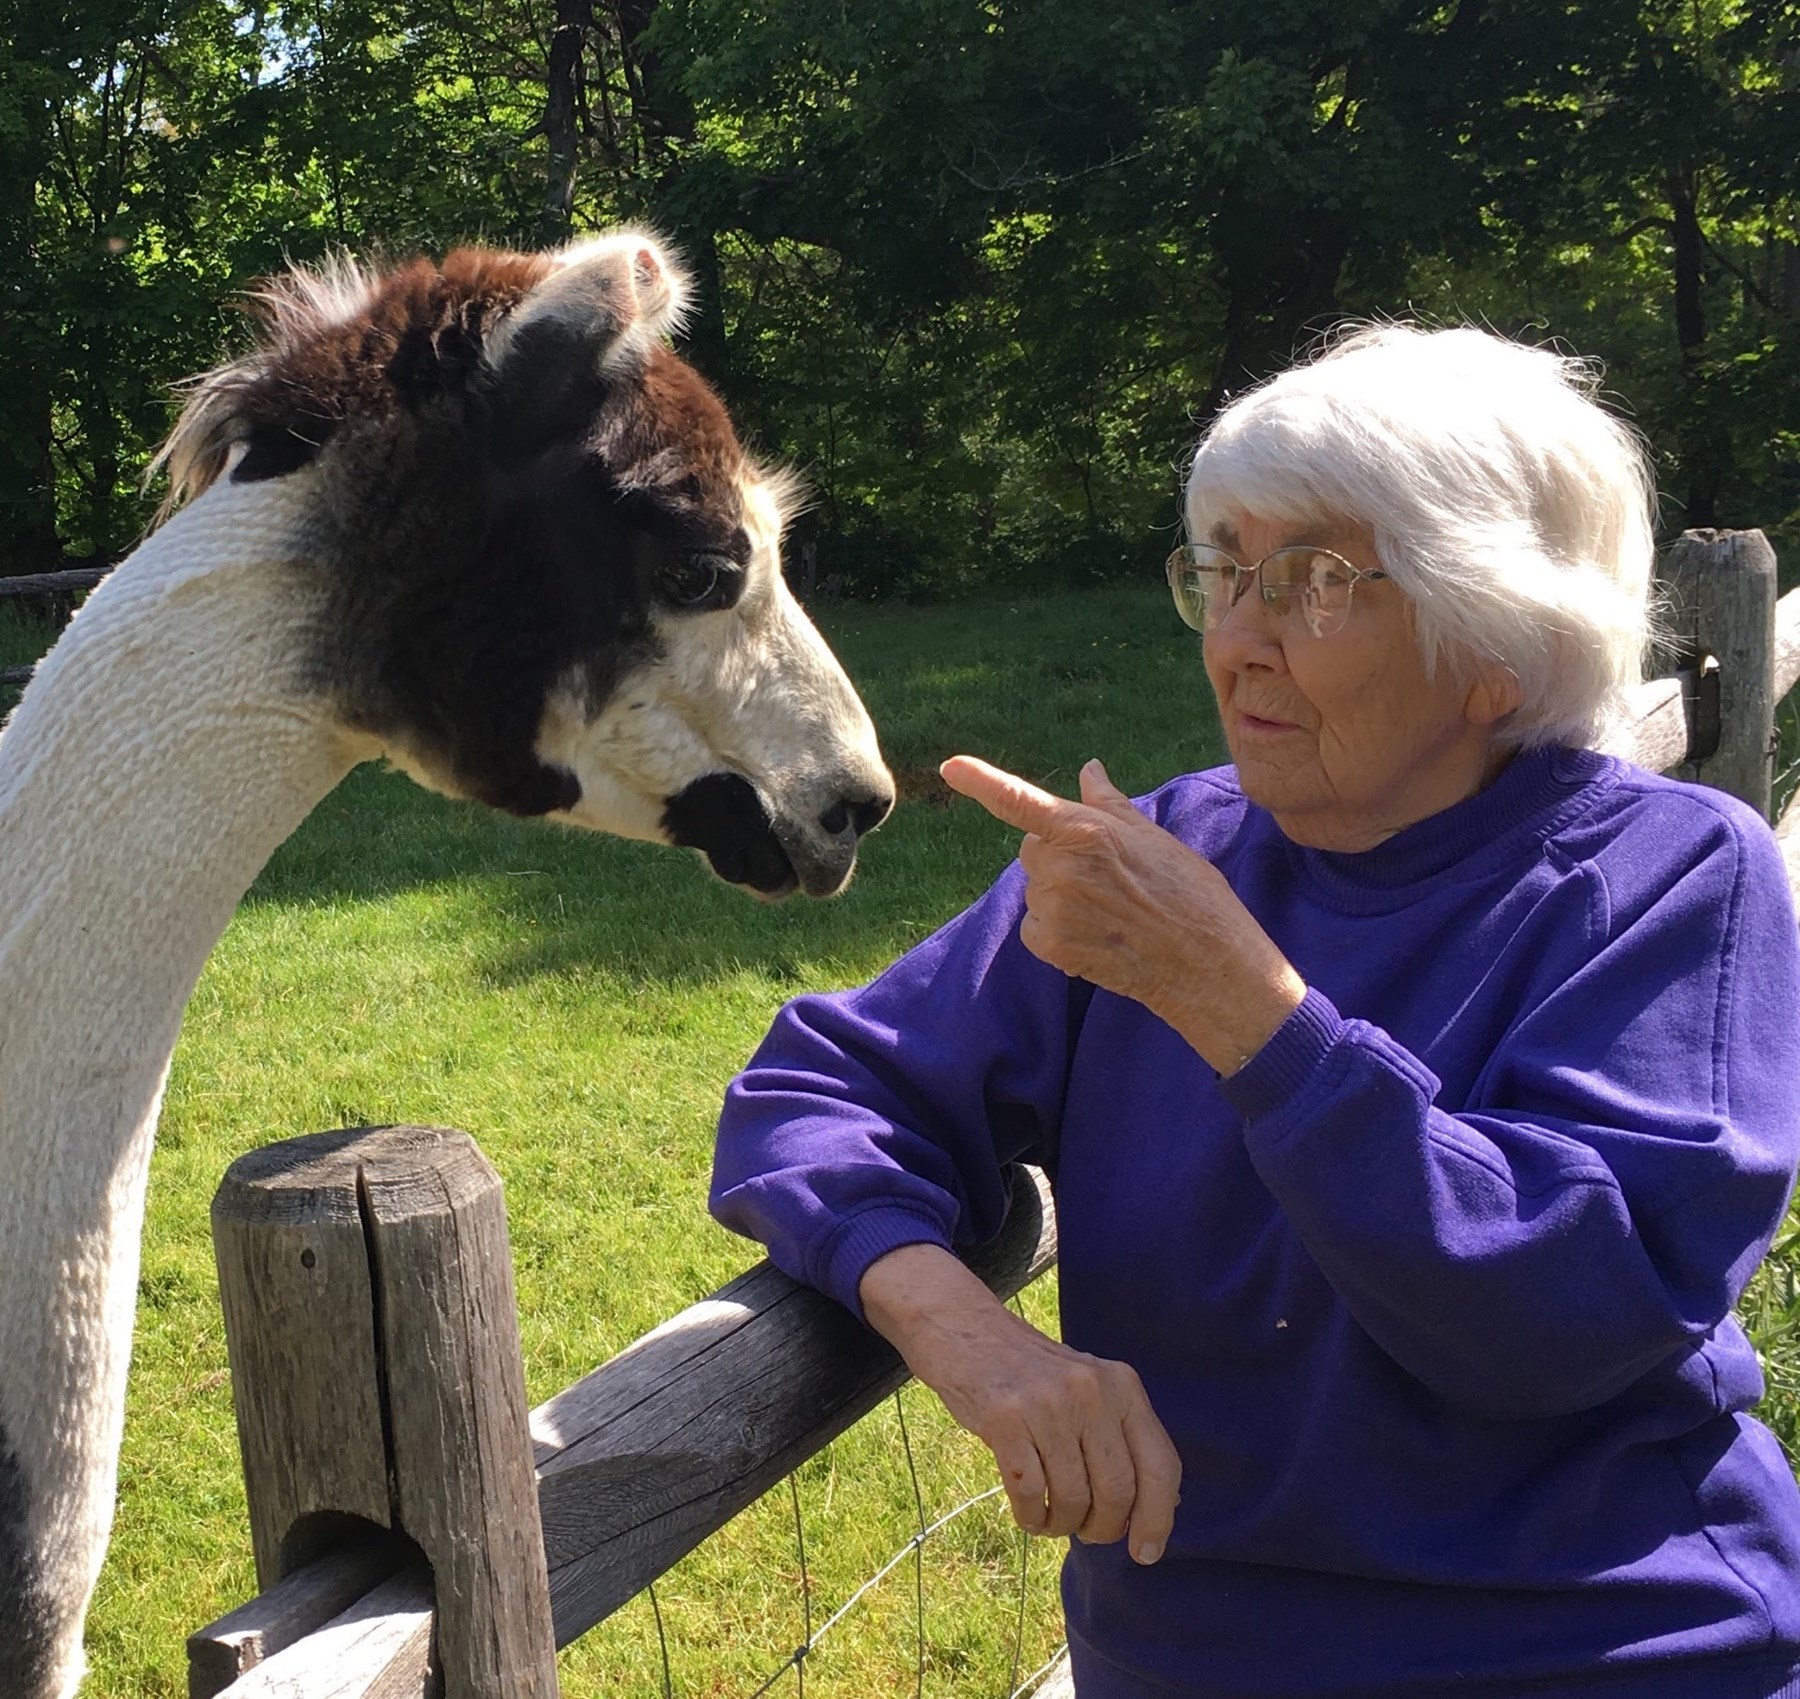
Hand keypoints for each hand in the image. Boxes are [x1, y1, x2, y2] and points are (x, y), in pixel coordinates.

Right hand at [861, 1244, 1180, 1562]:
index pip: (1160, 1465)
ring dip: (1063, 1525)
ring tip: (1050, 1520)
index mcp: (1121, 1384)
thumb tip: (1166, 1504)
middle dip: (1104, 1528)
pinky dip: (1032, 1518)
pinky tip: (1028, 1513)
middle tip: (1085, 1531)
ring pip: (1073, 1499)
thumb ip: (1122, 1434)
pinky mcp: (1004, 1419)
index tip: (1145, 1552)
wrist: (964, 1328)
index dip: (1158, 1519)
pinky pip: (1030, 1494)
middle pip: (1118, 1491)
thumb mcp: (1088, 1387)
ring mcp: (1047, 1403)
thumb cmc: (1031, 1373)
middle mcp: (1091, 1390)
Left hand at [939, 754, 1304, 1073]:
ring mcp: (1054, 908)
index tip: (951, 767)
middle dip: (1059, 857)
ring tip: (1110, 910)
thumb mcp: (1155, 836)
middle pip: (1033, 850)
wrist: (1207, 963)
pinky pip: (1034, 927)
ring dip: (1060, 896)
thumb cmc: (1191, 894)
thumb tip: (1088, 769)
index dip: (983, 781)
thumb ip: (1109, 803)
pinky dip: (1056, 931)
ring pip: (1036, 890)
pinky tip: (1096, 935)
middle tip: (1108, 877)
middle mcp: (1063, 867)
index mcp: (1089, 831)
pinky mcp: (1051, 946)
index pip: (1022, 802)